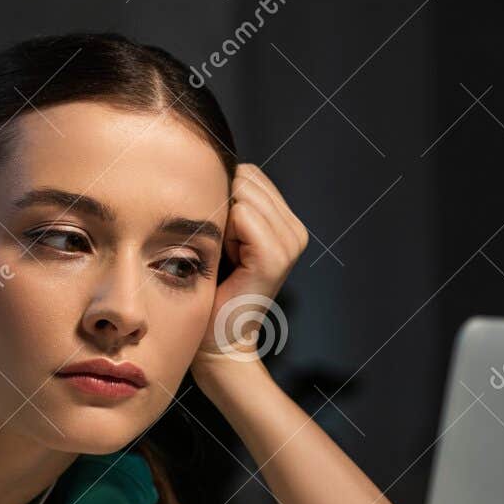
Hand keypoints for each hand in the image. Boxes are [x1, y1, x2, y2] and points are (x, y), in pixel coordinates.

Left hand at [195, 163, 308, 378]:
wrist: (216, 342)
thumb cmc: (209, 291)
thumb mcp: (220, 237)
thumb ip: (227, 201)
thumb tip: (208, 160)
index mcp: (285, 222)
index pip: (248, 174)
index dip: (221, 197)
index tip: (216, 237)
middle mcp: (295, 230)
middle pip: (245, 179)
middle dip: (221, 205)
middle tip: (217, 249)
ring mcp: (290, 242)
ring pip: (242, 194)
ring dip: (221, 221)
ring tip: (223, 256)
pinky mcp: (276, 256)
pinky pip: (243, 216)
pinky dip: (224, 233)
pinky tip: (226, 261)